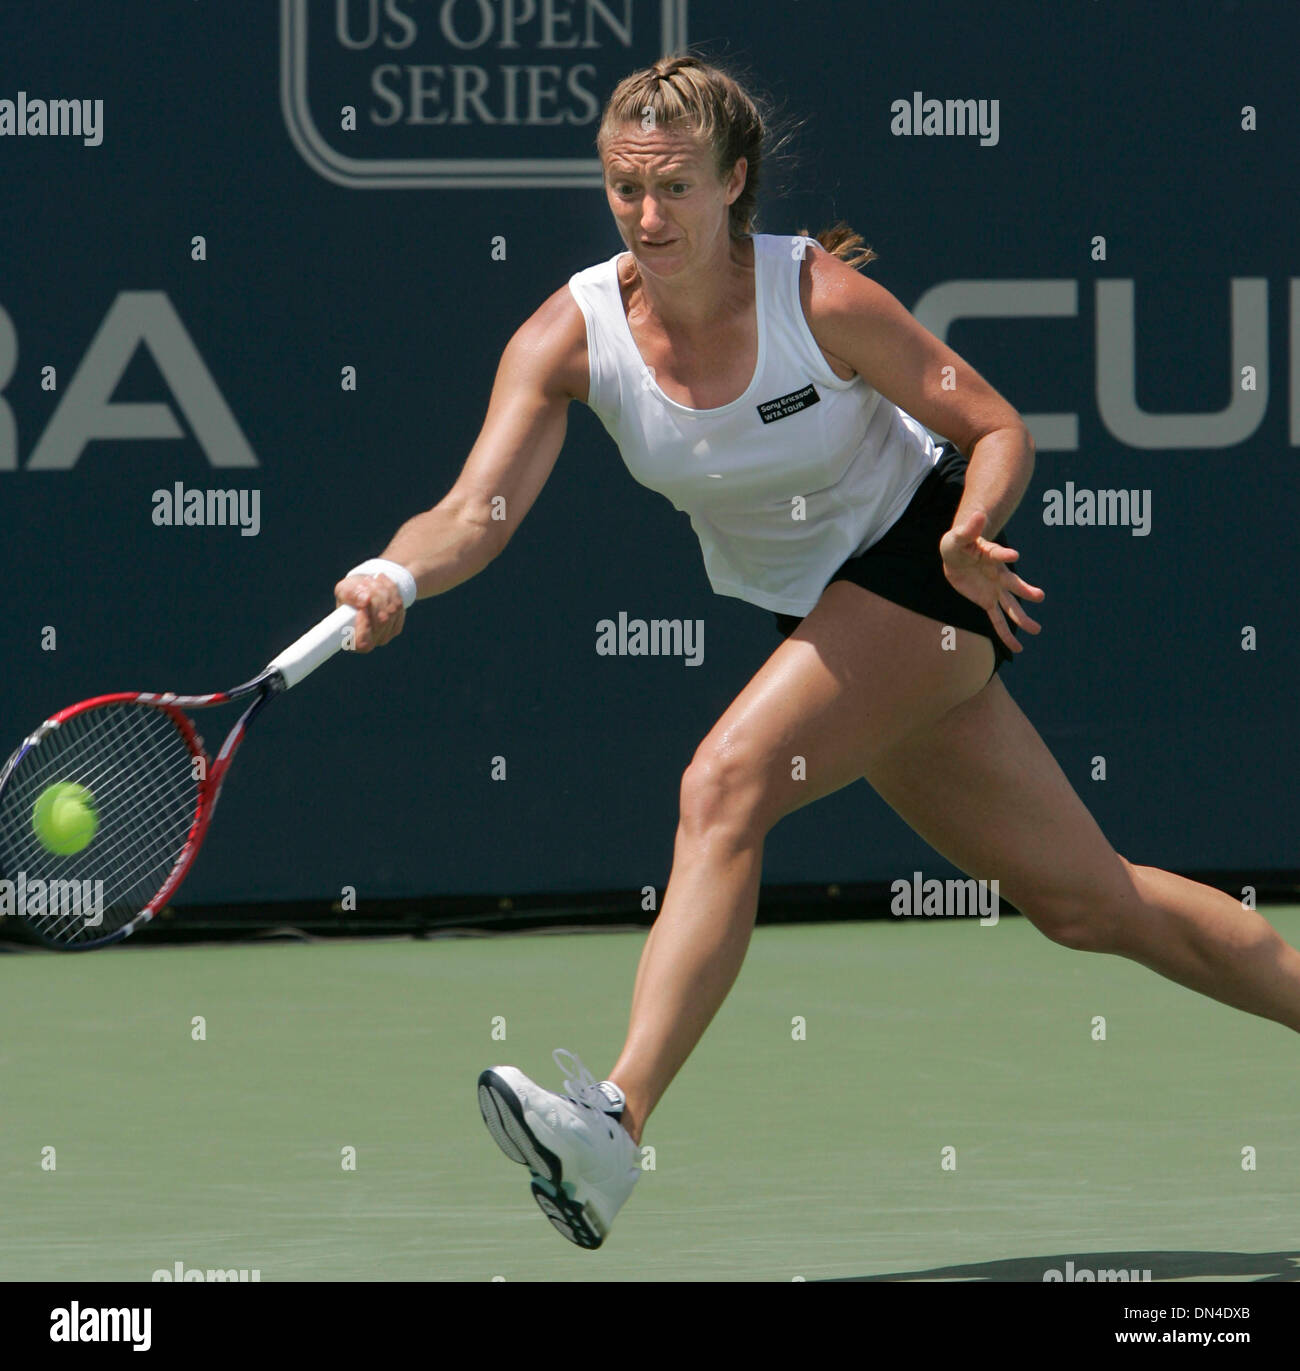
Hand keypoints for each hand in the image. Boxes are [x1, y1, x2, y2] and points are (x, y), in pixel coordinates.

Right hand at [334, 573, 405, 651]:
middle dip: (374, 595)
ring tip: (372, 580)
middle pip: (381, 619)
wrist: (365, 590)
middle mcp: (369, 642)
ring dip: (382, 590)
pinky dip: (391, 590)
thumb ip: (349, 595)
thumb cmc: (349, 594)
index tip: (360, 607)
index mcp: (350, 640)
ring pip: (392, 610)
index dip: (364, 625)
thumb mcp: (343, 590)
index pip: (362, 642)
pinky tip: (381, 582)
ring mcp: (385, 636)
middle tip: (365, 581)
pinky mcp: (396, 627)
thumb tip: (365, 600)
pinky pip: (399, 605)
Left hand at [939, 509, 1043, 653]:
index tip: (1014, 555)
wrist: (956, 556)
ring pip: (1010, 606)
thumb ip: (968, 529)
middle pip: (1012, 584)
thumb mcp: (957, 537)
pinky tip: (1016, 648)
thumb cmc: (958, 543)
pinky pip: (997, 621)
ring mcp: (995, 589)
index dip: (1004, 554)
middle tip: (1039, 596)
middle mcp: (998, 574)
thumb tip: (978, 514)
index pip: (998, 554)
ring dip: (1022, 618)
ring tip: (1036, 630)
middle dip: (1024, 590)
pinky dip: (1005, 634)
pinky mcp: (987, 601)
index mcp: (990, 555)